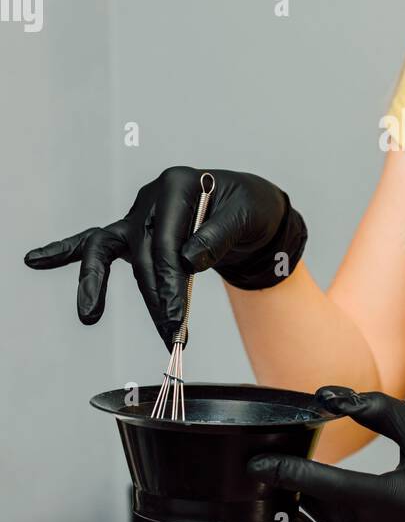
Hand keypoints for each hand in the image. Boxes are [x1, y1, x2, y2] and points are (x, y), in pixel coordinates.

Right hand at [23, 165, 306, 350]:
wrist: (250, 207)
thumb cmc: (248, 208)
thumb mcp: (247, 216)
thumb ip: (219, 235)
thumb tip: (190, 260)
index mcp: (179, 185)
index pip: (166, 241)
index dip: (170, 284)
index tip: (177, 321)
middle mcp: (152, 197)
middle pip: (142, 254)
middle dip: (154, 299)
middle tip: (171, 336)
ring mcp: (138, 214)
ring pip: (109, 250)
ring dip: (100, 286)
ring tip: (89, 315)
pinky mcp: (132, 232)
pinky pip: (95, 243)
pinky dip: (65, 251)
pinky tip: (36, 259)